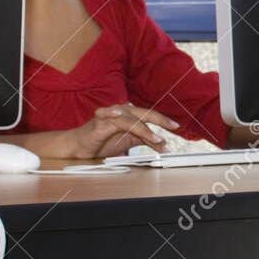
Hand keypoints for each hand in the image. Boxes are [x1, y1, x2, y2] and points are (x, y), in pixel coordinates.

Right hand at [46, 104, 179, 159]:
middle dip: (160, 120)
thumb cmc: (103, 141)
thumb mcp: (129, 142)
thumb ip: (145, 141)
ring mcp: (111, 115)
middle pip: (145, 113)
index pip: (151, 116)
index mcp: (131, 115)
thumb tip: (164, 145)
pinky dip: (113, 115)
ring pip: (131, 119)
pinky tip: (118, 115)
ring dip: (145, 130)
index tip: (177, 127)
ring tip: (156, 139)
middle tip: (174, 127)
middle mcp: (123, 111)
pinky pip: (108, 116)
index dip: (164, 121)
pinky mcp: (99, 121)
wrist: (80, 147)